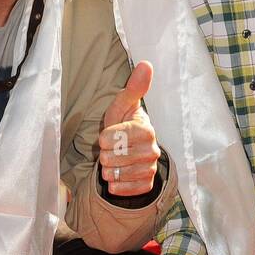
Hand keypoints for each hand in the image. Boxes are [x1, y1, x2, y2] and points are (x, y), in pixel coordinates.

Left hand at [98, 61, 160, 196]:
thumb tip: (146, 64)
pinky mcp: (146, 186)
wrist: (133, 151)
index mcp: (146, 130)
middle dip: (105, 154)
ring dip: (108, 169)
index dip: (103, 138)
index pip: (109, 138)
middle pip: (110, 158)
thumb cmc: (124, 124)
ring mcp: (150, 170)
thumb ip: (133, 88)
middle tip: (114, 149)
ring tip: (116, 161)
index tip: (110, 135)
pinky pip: (120, 190)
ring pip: (113, 175)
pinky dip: (114, 184)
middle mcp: (152, 151)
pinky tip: (120, 175)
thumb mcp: (123, 106)